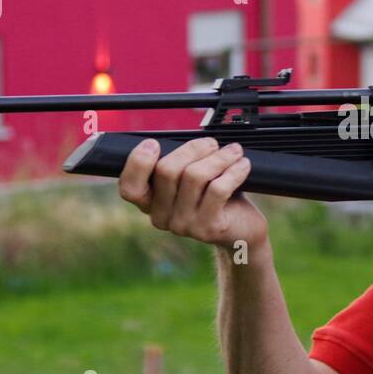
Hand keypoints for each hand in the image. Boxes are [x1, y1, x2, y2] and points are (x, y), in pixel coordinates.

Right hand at [119, 137, 267, 251]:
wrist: (242, 231)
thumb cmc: (216, 199)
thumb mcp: (192, 182)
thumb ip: (180, 165)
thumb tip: (186, 141)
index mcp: (151, 203)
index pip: (130, 187)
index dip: (138, 162)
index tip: (153, 143)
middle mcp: (162, 217)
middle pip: (167, 170)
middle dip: (193, 148)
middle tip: (212, 144)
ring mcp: (183, 225)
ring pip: (195, 176)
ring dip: (219, 157)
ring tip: (234, 152)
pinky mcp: (208, 228)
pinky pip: (218, 189)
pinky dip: (233, 171)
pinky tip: (242, 165)